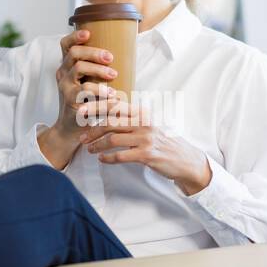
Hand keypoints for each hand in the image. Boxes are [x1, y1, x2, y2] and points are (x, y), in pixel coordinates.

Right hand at [37, 29, 125, 168]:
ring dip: (99, 70)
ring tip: (114, 75)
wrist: (71, 128)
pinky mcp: (70, 101)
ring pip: (78, 68)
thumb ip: (98, 70)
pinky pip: (85, 91)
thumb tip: (125, 54)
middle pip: (74, 53)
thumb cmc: (86, 101)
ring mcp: (64, 87)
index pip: (66, 45)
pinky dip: (101, 92)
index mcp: (67, 65)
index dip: (75, 36)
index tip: (88, 33)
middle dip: (94, 52)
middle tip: (110, 58)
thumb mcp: (88, 82)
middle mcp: (63, 73)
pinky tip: (113, 96)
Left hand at [79, 98, 212, 194]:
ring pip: (112, 139)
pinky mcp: (147, 154)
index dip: (95, 108)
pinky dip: (108, 158)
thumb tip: (109, 118)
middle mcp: (143, 123)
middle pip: (110, 122)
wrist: (185, 160)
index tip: (81, 112)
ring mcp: (145, 138)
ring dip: (97, 145)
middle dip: (92, 129)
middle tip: (81, 137)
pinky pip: (120, 155)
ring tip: (89, 149)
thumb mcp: (149, 127)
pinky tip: (102, 160)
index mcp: (142, 114)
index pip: (114, 106)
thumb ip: (132, 121)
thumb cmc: (164, 144)